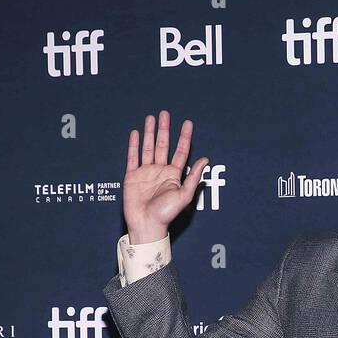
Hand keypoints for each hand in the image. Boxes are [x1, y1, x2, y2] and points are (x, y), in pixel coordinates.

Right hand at [123, 110, 209, 244]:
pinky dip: (134, 145)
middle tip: (165, 113)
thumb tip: (205, 159)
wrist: (146, 224)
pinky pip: (133, 157)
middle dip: (164, 129)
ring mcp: (146, 172)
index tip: (187, 123)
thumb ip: (193, 177)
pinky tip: (136, 133)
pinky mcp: (132, 176)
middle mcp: (160, 171)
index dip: (184, 137)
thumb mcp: (184, 195)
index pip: (180, 151)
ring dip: (149, 132)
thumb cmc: (166, 214)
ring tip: (151, 118)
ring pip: (148, 147)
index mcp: (173, 175)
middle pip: (163, 145)